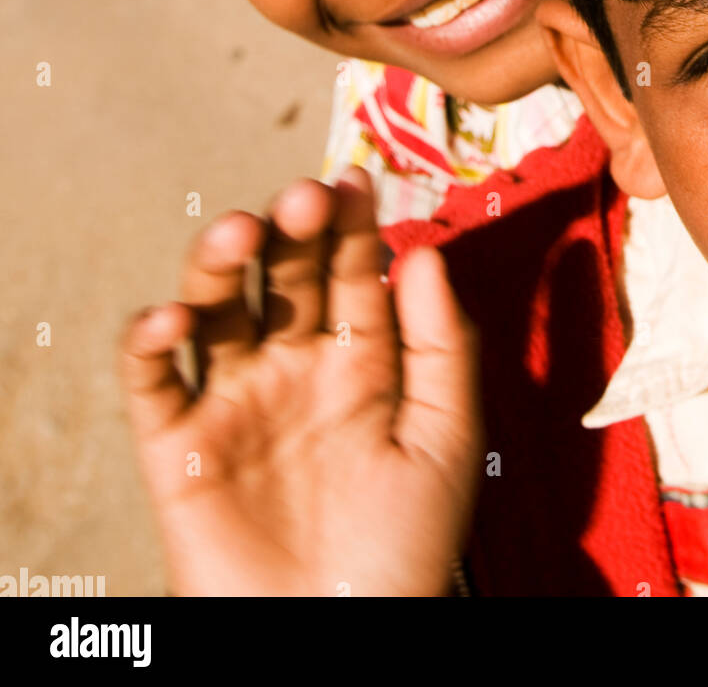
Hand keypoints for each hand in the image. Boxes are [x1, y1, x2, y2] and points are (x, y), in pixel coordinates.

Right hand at [120, 169, 480, 596]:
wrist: (340, 641)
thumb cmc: (405, 551)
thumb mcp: (445, 441)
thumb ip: (442, 345)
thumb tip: (423, 251)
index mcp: (359, 362)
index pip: (351, 273)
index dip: (350, 226)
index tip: (354, 180)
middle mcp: (293, 368)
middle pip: (281, 276)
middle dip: (290, 232)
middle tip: (304, 199)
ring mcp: (234, 402)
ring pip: (213, 310)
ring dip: (217, 264)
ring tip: (240, 232)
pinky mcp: (178, 447)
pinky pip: (152, 384)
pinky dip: (149, 343)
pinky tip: (172, 320)